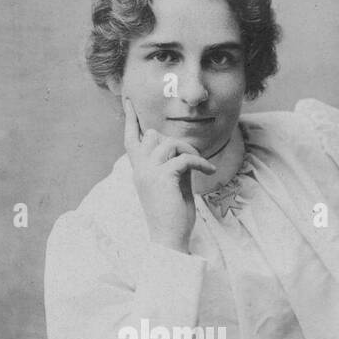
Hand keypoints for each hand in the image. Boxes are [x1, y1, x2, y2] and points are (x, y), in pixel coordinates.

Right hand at [122, 97, 215, 251]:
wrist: (169, 238)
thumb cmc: (172, 215)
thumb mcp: (172, 185)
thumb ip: (173, 165)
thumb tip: (184, 151)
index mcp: (139, 171)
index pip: (130, 139)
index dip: (130, 119)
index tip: (128, 100)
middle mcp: (140, 169)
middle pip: (152, 135)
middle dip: (174, 140)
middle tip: (193, 156)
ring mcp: (149, 172)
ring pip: (170, 143)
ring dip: (191, 151)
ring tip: (203, 165)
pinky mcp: (163, 177)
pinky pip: (185, 158)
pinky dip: (201, 162)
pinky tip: (210, 170)